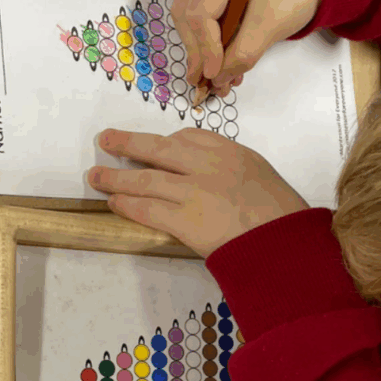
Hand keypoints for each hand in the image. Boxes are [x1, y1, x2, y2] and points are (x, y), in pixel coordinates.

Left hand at [89, 127, 307, 256]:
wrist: (285, 243)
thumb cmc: (282, 216)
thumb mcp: (261, 176)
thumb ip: (234, 171)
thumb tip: (210, 178)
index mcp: (230, 152)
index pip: (189, 137)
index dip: (165, 141)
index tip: (153, 145)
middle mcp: (208, 165)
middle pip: (159, 149)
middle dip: (128, 144)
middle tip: (106, 140)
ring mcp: (194, 192)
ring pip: (145, 178)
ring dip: (116, 177)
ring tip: (95, 175)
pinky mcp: (184, 220)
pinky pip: (147, 208)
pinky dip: (126, 204)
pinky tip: (112, 201)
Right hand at [170, 0, 324, 102]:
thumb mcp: (273, 22)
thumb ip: (243, 53)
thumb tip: (217, 80)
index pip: (200, 11)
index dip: (206, 47)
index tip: (214, 75)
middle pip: (186, 16)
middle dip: (198, 53)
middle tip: (209, 83)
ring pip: (186, 22)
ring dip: (200, 53)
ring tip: (218, 77)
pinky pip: (197, 22)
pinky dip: (207, 47)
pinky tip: (221, 64)